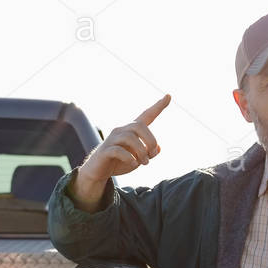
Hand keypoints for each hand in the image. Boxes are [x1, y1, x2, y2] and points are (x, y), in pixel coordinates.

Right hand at [70, 94, 170, 209]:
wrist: (98, 172)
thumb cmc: (119, 162)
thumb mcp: (139, 159)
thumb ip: (149, 153)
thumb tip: (158, 148)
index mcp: (131, 131)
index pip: (146, 115)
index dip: (158, 106)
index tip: (169, 96)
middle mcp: (121, 131)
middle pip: (139, 126)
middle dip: (150, 140)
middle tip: (152, 155)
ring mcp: (112, 140)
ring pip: (129, 138)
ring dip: (141, 152)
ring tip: (144, 163)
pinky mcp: (105, 151)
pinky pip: (118, 150)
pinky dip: (129, 158)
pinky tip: (134, 164)